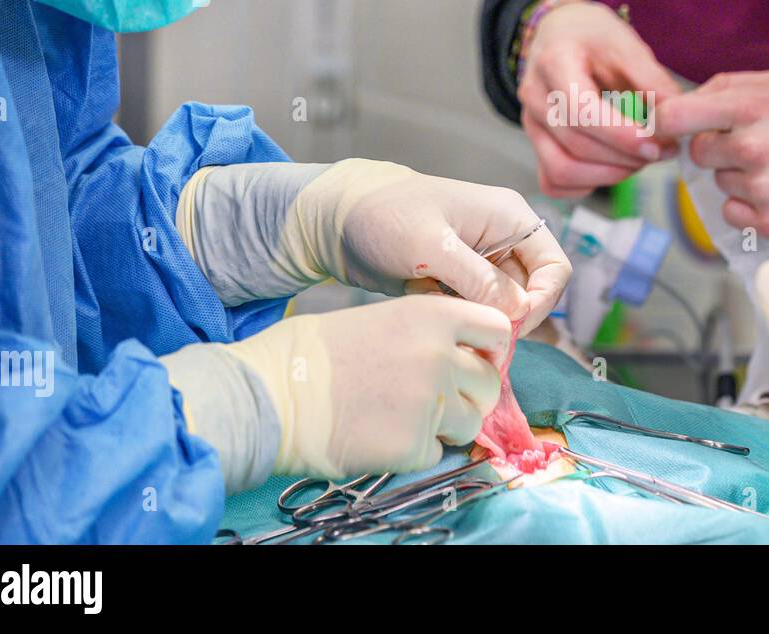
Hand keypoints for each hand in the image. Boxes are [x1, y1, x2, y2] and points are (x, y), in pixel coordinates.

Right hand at [163, 296, 510, 485]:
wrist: (270, 395)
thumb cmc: (312, 353)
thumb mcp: (379, 318)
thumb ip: (427, 334)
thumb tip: (460, 355)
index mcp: (433, 317)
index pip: (498, 330)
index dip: (490, 349)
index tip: (477, 360)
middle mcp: (440, 357)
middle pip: (489, 383)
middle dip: (469, 394)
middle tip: (436, 398)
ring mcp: (430, 404)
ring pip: (469, 423)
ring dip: (445, 425)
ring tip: (403, 418)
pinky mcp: (413, 446)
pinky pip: (436, 453)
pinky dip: (416, 450)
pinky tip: (381, 436)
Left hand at [299, 161, 570, 331]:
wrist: (337, 218)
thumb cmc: (383, 215)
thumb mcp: (429, 246)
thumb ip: (477, 278)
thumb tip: (515, 311)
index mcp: (510, 218)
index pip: (554, 269)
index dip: (540, 303)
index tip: (508, 327)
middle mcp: (505, 240)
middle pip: (533, 293)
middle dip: (509, 319)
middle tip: (474, 335)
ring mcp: (484, 262)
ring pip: (505, 308)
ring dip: (483, 322)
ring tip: (448, 321)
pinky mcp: (461, 282)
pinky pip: (479, 311)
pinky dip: (464, 321)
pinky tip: (436, 317)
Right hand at [516, 0, 681, 197]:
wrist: (562, 33)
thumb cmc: (595, 38)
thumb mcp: (627, 47)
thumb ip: (653, 84)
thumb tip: (676, 128)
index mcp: (555, 62)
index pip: (581, 111)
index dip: (621, 136)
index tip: (657, 145)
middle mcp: (534, 96)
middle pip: (575, 146)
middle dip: (624, 158)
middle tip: (660, 151)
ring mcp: (530, 123)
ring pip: (561, 170)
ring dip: (608, 175)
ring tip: (637, 160)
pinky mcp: (535, 143)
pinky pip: (552, 182)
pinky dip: (585, 185)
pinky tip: (610, 168)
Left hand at [654, 69, 768, 246]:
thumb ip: (733, 86)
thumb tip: (687, 99)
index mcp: (752, 106)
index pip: (674, 117)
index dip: (666, 122)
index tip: (670, 127)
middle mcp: (752, 148)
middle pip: (697, 152)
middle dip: (718, 147)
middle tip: (758, 144)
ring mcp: (761, 189)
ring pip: (719, 183)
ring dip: (740, 176)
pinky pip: (735, 212)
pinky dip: (751, 205)